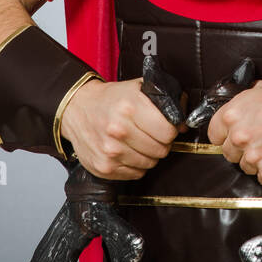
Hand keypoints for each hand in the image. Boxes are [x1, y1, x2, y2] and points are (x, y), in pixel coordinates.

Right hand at [60, 77, 182, 180]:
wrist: (77, 109)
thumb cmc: (109, 99)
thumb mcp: (138, 88)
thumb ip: (164, 100)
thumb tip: (184, 123)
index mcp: (130, 107)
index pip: (168, 132)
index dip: (170, 130)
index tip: (164, 126)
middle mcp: (119, 131)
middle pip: (161, 150)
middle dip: (160, 142)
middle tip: (150, 134)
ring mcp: (110, 152)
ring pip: (149, 164)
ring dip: (148, 154)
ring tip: (137, 141)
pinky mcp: (104, 167)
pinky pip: (135, 173)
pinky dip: (135, 165)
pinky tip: (126, 151)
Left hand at [207, 79, 261, 186]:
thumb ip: (242, 101)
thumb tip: (233, 106)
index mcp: (232, 115)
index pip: (214, 135)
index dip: (226, 135)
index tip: (236, 135)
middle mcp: (239, 136)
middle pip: (229, 153)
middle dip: (242, 149)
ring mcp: (254, 157)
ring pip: (245, 167)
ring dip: (257, 161)